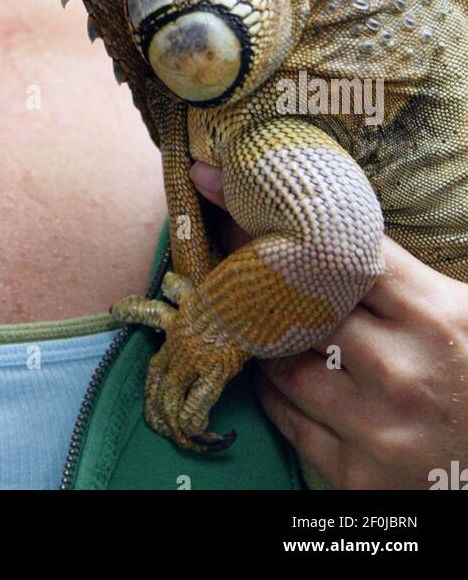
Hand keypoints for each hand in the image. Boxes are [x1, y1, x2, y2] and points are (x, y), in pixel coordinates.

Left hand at [189, 160, 467, 488]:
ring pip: (282, 362)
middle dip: (252, 271)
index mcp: (435, 315)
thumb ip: (400, 277)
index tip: (227, 187)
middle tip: (219, 246)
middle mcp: (403, 370)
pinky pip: (288, 419)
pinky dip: (271, 389)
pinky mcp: (358, 475)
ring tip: (248, 313)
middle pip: (298, 304)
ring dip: (259, 336)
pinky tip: (268, 369)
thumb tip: (323, 223)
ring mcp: (378, 427)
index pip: (338, 250)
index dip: (279, 215)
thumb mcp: (459, 312)